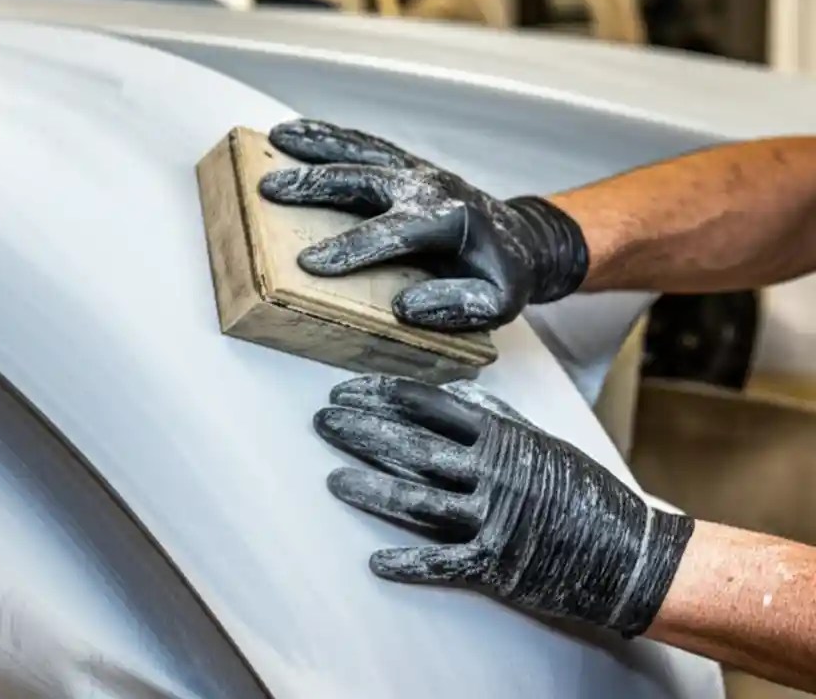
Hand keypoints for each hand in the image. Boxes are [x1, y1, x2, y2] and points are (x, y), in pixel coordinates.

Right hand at [260, 119, 589, 330]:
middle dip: (316, 183)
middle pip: (364, 179)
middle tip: (272, 188)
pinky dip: (328, 135)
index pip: (391, 234)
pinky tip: (296, 133)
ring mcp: (415, 171)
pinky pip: (363, 145)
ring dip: (315, 146)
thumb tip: (405, 306)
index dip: (350, 249)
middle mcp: (429, 187)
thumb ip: (456, 306)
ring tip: (276, 138)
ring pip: (360, 151)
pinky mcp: (404, 165)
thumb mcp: (498, 302)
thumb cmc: (503, 274)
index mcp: (450, 222)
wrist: (522, 237)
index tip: (310, 263)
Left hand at [315, 374, 693, 635]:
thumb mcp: (543, 442)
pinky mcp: (495, 564)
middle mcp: (492, 472)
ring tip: (332, 478)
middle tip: (322, 422)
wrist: (631, 554)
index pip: (428, 405)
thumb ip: (497, 418)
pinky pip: (441, 561)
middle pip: (412, 446)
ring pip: (416, 499)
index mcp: (502, 437)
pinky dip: (406, 562)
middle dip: (361, 432)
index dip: (382, 395)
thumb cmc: (585, 494)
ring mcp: (492, 518)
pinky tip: (374, 560)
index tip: (347, 389)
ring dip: (369, 487)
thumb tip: (455, 390)